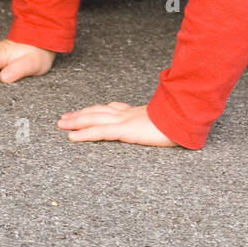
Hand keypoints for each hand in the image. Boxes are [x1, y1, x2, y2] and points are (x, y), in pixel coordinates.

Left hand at [57, 102, 177, 146]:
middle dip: (80, 114)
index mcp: (137, 112)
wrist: (186, 119)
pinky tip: (71, 137)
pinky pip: (98, 132)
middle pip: (98, 111)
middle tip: (65, 117)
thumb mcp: (169, 121)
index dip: (97, 110)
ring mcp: (124, 120)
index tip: (88, 110)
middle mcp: (127, 114)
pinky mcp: (124, 130)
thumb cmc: (182, 121)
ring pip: (93, 118)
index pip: (113, 109)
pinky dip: (83, 134)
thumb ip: (162, 123)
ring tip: (61, 124)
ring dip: (75, 121)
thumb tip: (168, 126)